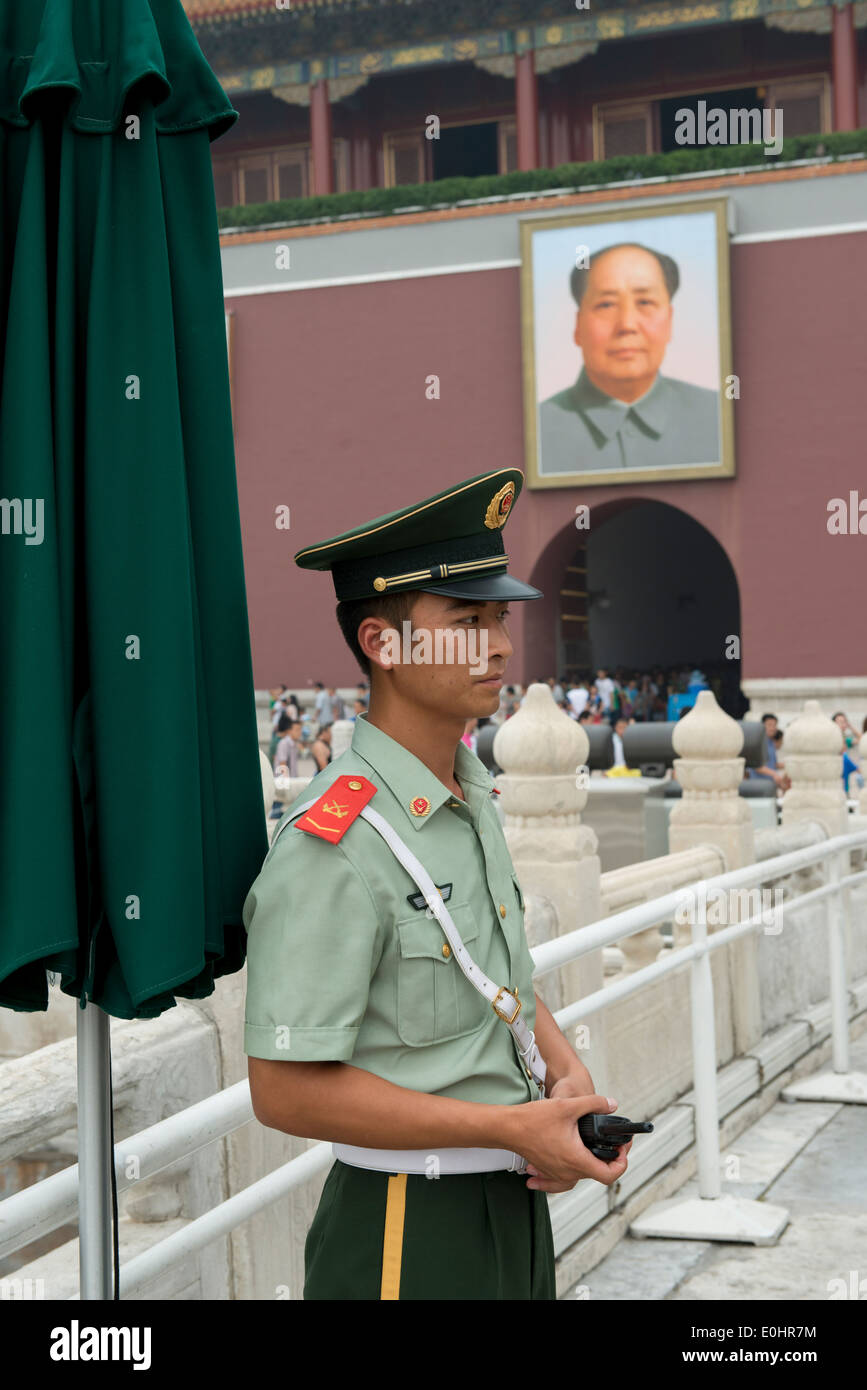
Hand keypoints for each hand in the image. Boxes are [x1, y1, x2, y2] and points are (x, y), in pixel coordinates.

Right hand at [508, 1091, 630, 1193]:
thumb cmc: (533, 1120)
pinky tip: (570, 1164)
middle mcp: (567, 1171)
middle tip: (613, 1143)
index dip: (621, 1163)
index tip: (621, 1149)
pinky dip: (572, 1173)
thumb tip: (611, 1105)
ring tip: (595, 1150)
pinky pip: (564, 1179)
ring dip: (591, 1165)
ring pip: (581, 1177)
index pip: (609, 1174)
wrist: (507, 1128)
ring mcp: (556, 1173)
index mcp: (576, 1159)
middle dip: (609, 1159)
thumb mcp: (568, 1105)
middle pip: (597, 1174)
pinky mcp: (547, 1170)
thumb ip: (593, 1103)